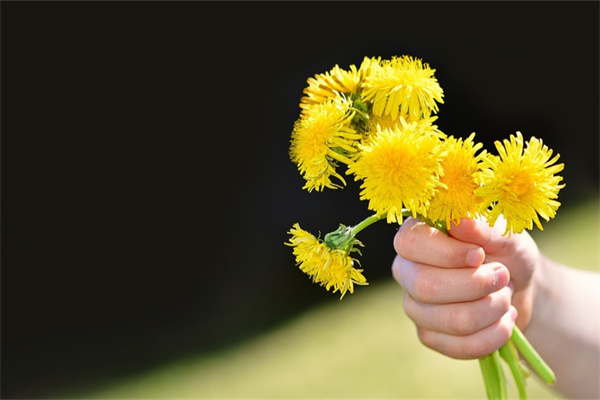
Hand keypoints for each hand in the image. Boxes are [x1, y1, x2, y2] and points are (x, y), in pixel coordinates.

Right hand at [391, 216, 541, 358]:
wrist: (517, 288)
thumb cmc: (505, 251)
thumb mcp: (503, 233)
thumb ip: (482, 227)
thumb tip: (460, 221)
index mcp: (415, 236)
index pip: (410, 244)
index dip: (446, 253)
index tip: (480, 255)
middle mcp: (406, 270)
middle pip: (425, 287)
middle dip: (476, 285)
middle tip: (503, 276)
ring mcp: (414, 306)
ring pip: (451, 320)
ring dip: (492, 309)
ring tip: (506, 296)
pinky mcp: (429, 335)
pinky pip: (461, 346)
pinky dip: (495, 334)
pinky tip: (503, 319)